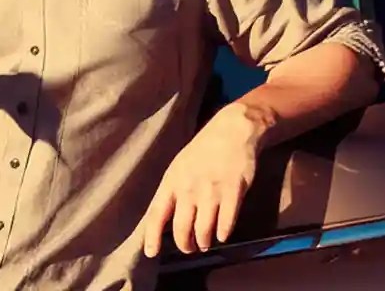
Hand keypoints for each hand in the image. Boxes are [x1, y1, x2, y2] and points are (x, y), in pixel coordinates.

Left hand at [141, 104, 263, 257]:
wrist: (231, 131)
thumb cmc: (202, 150)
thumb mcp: (178, 167)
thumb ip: (173, 191)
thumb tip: (165, 217)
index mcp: (171, 181)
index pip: (156, 214)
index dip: (152, 236)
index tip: (150, 253)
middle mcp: (188, 188)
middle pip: (182, 228)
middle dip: (185, 245)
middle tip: (190, 248)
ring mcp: (211, 191)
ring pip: (204, 230)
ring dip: (204, 241)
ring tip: (205, 243)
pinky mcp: (234, 192)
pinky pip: (226, 223)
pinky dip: (223, 233)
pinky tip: (223, 234)